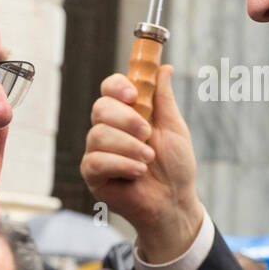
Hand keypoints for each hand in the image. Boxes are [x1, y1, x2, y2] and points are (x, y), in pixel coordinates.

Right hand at [81, 65, 204, 262]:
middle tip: (148, 135)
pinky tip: (138, 172)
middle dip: (126, 119)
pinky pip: (96, 161)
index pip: (109, 89)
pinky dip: (121, 164)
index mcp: (127, 114)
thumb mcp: (174, 127)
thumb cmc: (176, 166)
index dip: (117, 87)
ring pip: (98, 135)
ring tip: (148, 160)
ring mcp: (98, 151)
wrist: (174, 201)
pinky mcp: (93, 175)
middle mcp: (109, 129)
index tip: (134, 95)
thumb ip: (164, 99)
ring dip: (129, 146)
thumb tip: (164, 68)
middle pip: (100, 108)